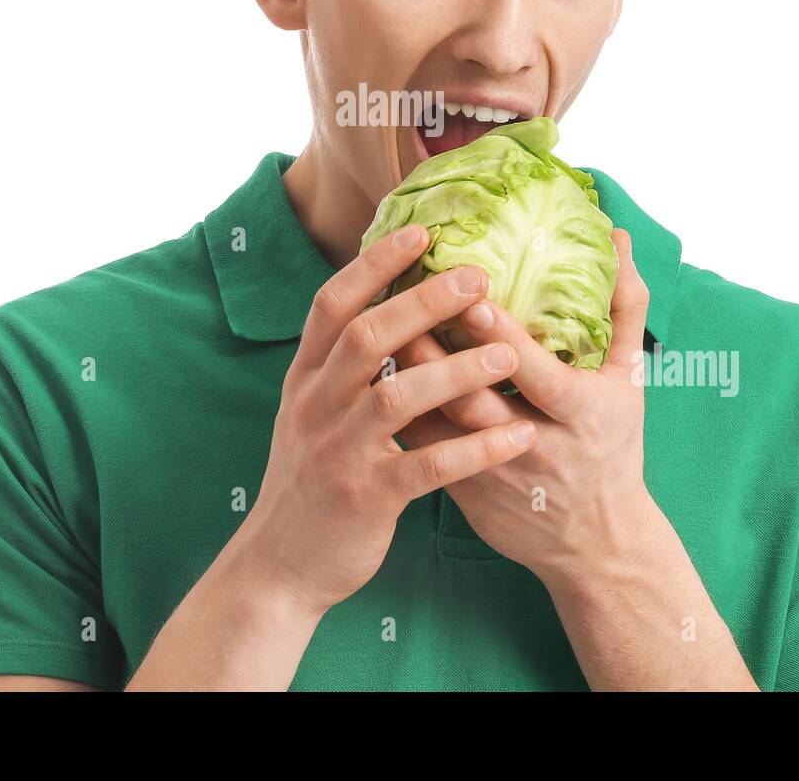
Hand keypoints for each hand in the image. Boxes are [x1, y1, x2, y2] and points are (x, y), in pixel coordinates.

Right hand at [239, 225, 539, 614]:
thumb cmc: (312, 478)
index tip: (420, 231)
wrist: (279, 566)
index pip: (331, 305)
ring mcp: (338, 451)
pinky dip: (476, 448)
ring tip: (511, 353)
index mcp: (305, 378)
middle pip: (367, 336)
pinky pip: (429, 465)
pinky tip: (519, 435)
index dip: (373, 264)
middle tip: (478, 276)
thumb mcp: (312, 412)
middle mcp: (316, 405)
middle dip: (423, 301)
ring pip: (398, 395)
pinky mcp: (366, 496)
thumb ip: (343, 367)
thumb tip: (393, 312)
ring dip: (458, 370)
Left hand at [395, 228, 656, 586]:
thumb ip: (624, 309)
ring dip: (404, 375)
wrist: (594, 544)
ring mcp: (490, 474)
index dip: (503, 338)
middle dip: (436, 351)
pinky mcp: (460, 492)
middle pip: (473, 398)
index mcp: (579, 414)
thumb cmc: (613, 446)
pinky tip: (370, 369)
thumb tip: (616, 238)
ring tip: (374, 323)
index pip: (537, 374)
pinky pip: (419, 444)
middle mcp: (533, 446)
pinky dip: (394, 407)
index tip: (472, 295)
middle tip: (402, 296)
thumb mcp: (630, 381)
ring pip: (434, 423)